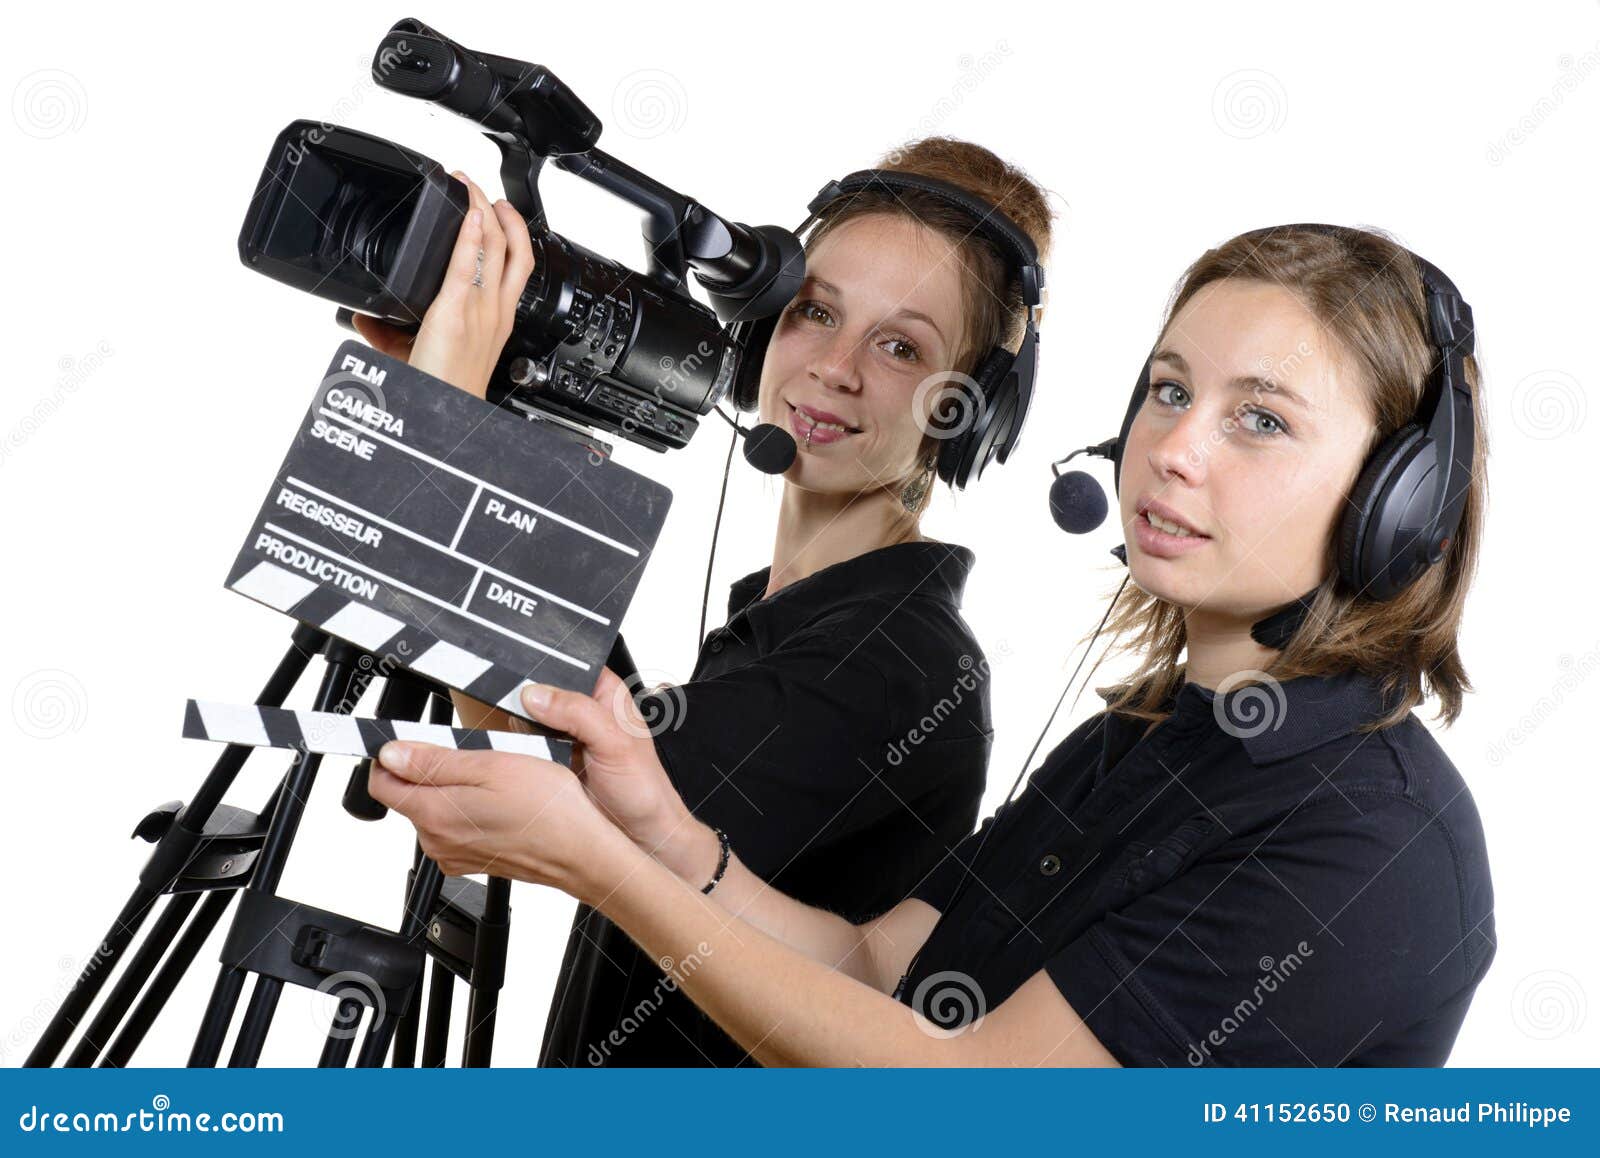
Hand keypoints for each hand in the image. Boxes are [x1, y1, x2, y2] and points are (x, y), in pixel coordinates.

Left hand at [350, 171, 534, 398]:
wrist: (443, 411)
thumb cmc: (441, 388)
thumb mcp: (418, 355)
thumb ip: (391, 334)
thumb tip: (364, 318)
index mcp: (496, 318)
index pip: (518, 265)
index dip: (513, 231)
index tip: (496, 210)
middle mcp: (494, 310)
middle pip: (511, 247)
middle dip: (498, 209)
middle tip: (479, 188)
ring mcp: (479, 310)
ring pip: (495, 247)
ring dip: (482, 210)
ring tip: (469, 187)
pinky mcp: (455, 312)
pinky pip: (467, 265)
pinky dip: (469, 234)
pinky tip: (466, 212)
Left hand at [367, 736, 627, 902]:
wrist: (582, 852)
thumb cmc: (547, 810)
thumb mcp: (491, 766)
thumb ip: (434, 761)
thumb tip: (391, 755)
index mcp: (434, 813)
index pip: (380, 783)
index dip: (392, 755)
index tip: (411, 741)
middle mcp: (437, 840)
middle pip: (409, 795)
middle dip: (430, 769)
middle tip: (473, 755)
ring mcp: (455, 854)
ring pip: (435, 809)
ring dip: (455, 788)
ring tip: (495, 779)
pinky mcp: (474, 861)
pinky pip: (457, 827)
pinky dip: (471, 809)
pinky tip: (503, 802)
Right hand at [518, 670, 719, 886]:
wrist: (640, 837)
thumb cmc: (645, 790)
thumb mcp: (616, 745)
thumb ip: (579, 713)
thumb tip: (536, 695)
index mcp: (605, 691)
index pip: (566, 662)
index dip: (543, 666)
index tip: (520, 677)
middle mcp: (582, 709)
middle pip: (539, 690)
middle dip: (525, 701)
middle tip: (517, 716)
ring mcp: (562, 736)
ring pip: (526, 719)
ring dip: (518, 730)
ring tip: (522, 742)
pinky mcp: (547, 760)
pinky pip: (521, 748)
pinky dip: (516, 753)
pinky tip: (518, 760)